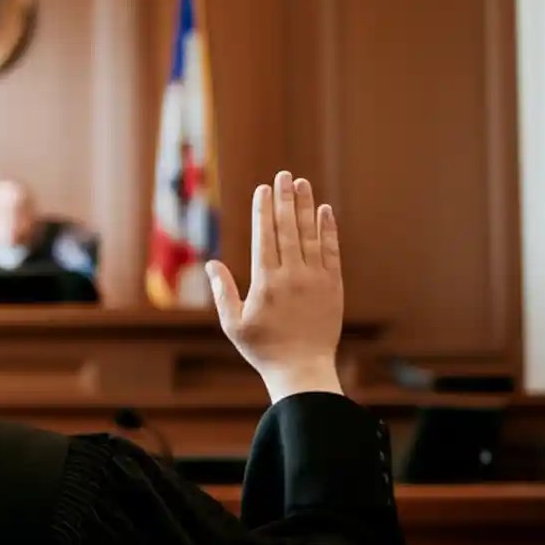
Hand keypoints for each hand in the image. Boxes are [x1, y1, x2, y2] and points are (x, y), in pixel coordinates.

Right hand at [206, 171, 343, 401]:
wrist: (303, 369)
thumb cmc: (263, 349)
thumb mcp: (233, 324)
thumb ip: (223, 291)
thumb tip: (211, 263)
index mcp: (265, 282)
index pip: (265, 236)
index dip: (264, 210)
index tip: (264, 189)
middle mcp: (291, 275)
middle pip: (287, 228)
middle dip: (285, 199)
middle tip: (284, 175)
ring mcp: (315, 279)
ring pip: (310, 235)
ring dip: (306, 207)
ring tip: (303, 183)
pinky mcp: (333, 286)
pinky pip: (331, 251)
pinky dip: (328, 229)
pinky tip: (325, 211)